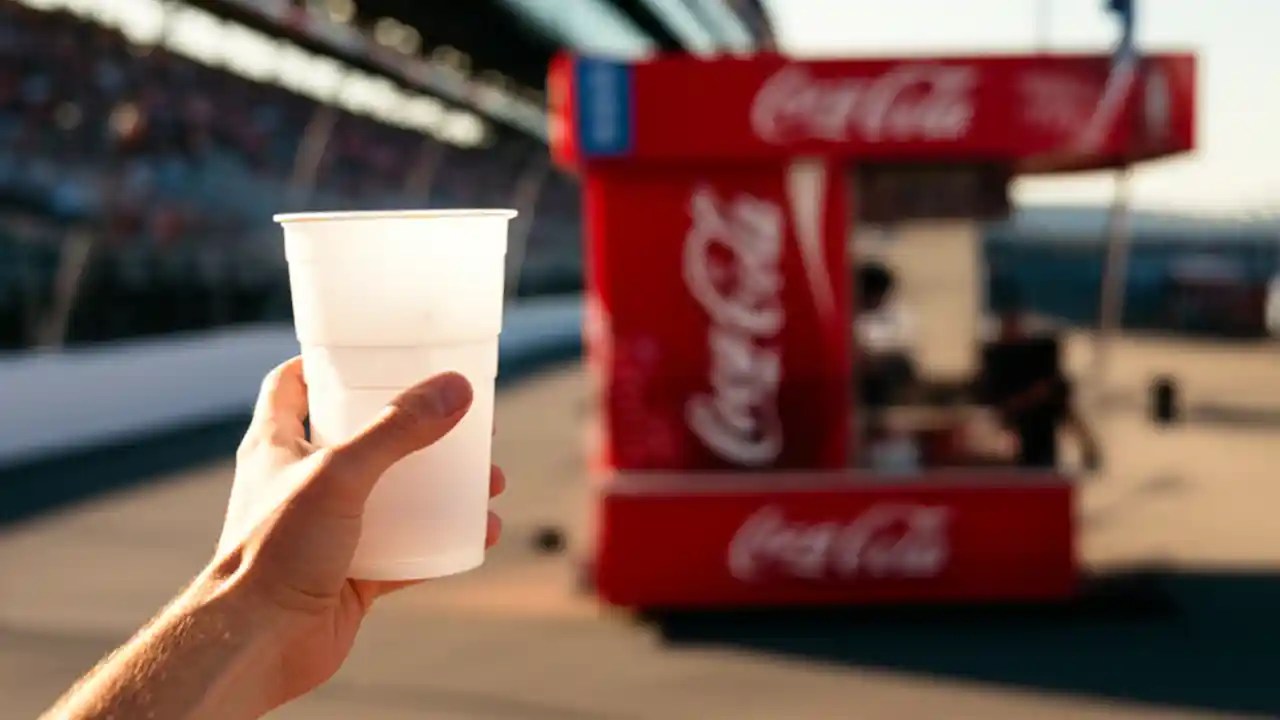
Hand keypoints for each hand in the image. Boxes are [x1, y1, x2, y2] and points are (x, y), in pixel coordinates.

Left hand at [211, 357, 505, 712]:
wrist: (256, 644)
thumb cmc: (274, 552)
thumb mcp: (339, 474)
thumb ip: (398, 430)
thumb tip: (457, 388)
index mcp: (277, 445)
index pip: (293, 384)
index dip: (328, 363)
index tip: (377, 352)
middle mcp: (300, 483)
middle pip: (363, 437)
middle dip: (416, 427)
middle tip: (461, 418)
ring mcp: (327, 530)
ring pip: (394, 494)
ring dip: (441, 484)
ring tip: (489, 478)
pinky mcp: (351, 573)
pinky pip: (408, 549)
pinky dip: (443, 539)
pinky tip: (480, 530)